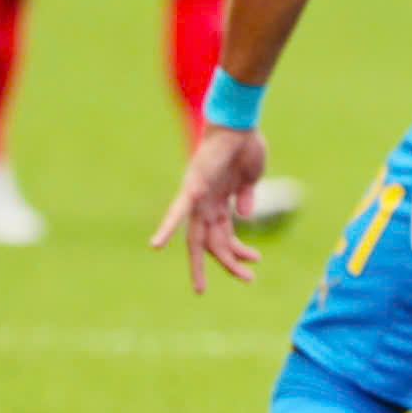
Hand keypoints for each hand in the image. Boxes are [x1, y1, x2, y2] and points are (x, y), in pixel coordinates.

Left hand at [150, 125, 267, 292]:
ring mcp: (197, 197)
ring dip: (200, 263)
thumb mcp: (252, 178)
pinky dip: (167, 228)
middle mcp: (206, 204)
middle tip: (246, 280)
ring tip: (202, 288)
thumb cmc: (246, 146)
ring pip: (197, 237)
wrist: (240, 123)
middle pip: (212, 242)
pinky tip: (156, 246)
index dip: (238, 253)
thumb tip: (245, 216)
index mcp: (221, 204)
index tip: (254, 264)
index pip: (225, 236)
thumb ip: (247, 196)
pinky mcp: (193, 188)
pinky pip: (178, 211)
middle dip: (227, 264)